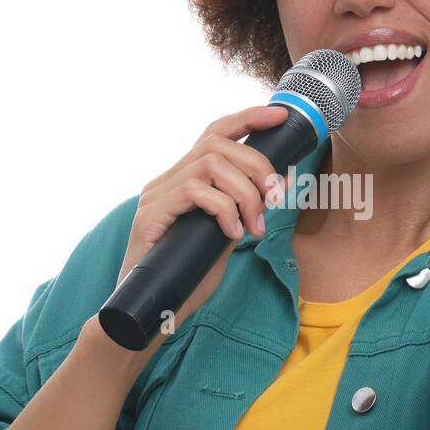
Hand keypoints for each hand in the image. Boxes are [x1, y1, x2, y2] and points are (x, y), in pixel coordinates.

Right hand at [117, 102, 289, 333]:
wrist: (150, 312)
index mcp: (184, 180)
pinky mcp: (149, 216)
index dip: (247, 119)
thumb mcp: (224, 236)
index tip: (279, 117)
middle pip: (218, 145)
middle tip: (275, 200)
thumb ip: (243, 209)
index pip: (214, 134)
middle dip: (257, 166)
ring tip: (254, 225)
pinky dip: (223, 209)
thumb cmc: (187, 276)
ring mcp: (155, 196)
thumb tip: (277, 186)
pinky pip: (195, 191)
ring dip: (245, 192)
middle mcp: (167, 181)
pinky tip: (231, 233)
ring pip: (210, 164)